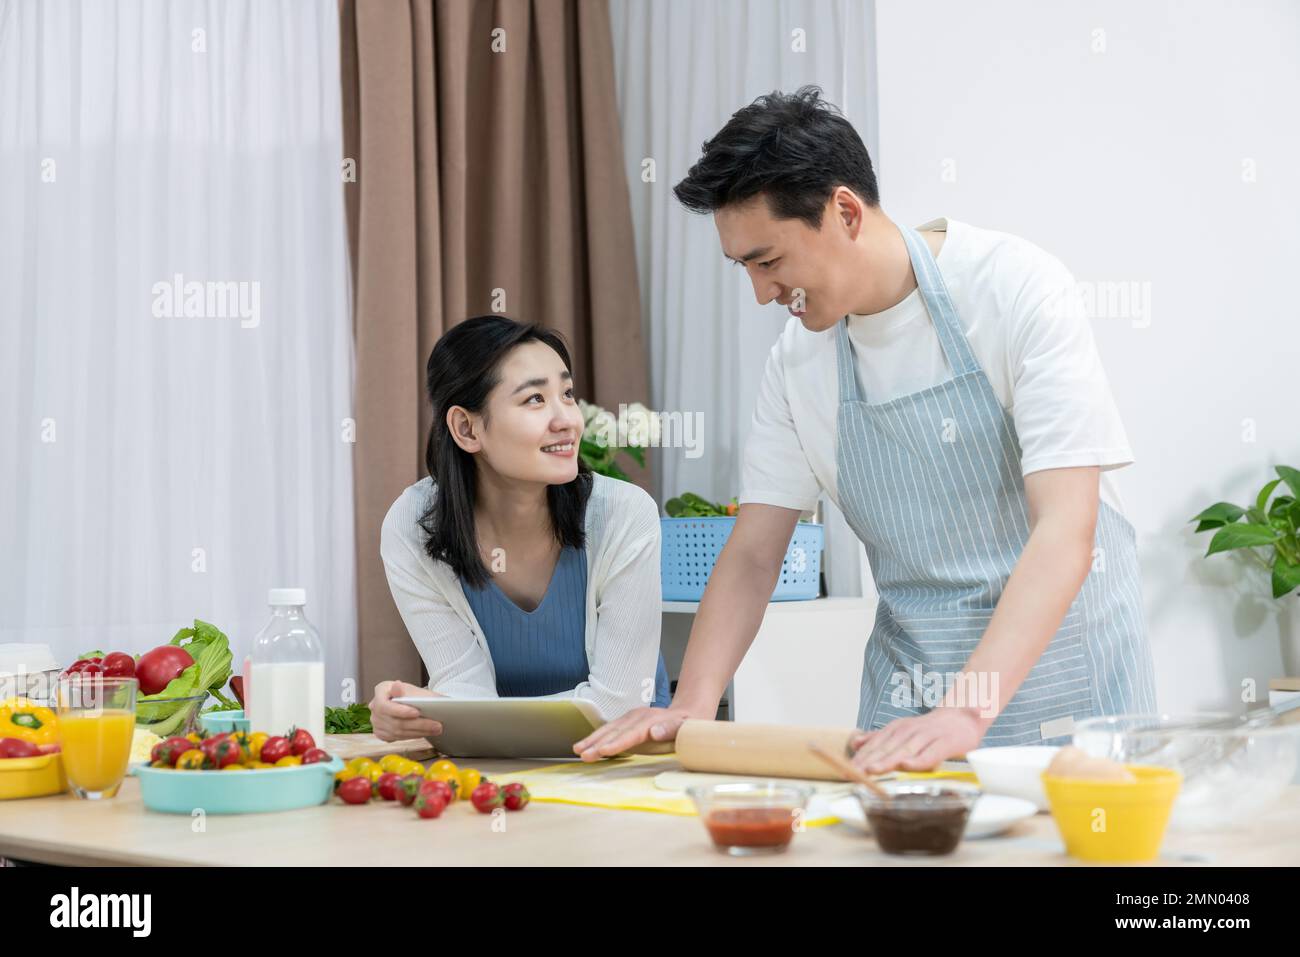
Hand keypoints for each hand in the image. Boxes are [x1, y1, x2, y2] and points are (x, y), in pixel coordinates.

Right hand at [369, 680, 444, 742]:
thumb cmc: (410, 693)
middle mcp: (374, 707)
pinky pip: (398, 737)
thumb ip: (405, 690)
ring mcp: (376, 722)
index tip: (417, 713)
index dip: (401, 711)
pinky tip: (425, 732)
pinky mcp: (381, 733)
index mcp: (380, 691)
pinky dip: (413, 735)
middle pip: (395, 721)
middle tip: (436, 725)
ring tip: (436, 729)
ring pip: (398, 732)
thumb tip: (397, 685)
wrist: (410, 701)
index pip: (385, 705)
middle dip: (418, 724)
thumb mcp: (410, 688)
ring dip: (419, 732)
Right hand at [572, 705, 695, 761]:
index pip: (631, 734)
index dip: (617, 743)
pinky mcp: (628, 722)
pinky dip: (597, 737)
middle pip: (615, 731)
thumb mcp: (686, 728)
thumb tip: (654, 732)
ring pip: (609, 729)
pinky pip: (610, 730)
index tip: (604, 751)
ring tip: (578, 750)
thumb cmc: (689, 725)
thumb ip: (671, 730)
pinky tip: (586, 745)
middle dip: (598, 743)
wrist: (689, 712)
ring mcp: (631, 718)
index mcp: (651, 721)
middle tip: (583, 754)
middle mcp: (638, 717)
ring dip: (593, 740)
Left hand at [848, 708, 985, 773]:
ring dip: (887, 761)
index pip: (876, 744)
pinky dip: (918, 760)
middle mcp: (909, 731)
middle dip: (868, 761)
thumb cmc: (930, 729)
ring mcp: (926, 736)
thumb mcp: (902, 729)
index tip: (846, 769)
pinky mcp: (944, 743)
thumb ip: (881, 737)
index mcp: (898, 729)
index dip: (861, 757)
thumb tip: (856, 743)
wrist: (962, 717)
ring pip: (904, 750)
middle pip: (886, 748)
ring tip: (871, 770)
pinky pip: (930, 754)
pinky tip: (906, 766)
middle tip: (853, 772)